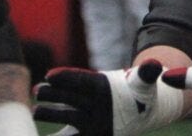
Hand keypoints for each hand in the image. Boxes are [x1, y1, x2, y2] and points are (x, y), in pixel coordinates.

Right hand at [33, 60, 183, 134]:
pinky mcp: (87, 133)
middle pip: (69, 96)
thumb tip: (155, 63)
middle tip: (39, 91)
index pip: (81, 80)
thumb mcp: (144, 82)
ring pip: (65, 115)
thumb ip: (147, 73)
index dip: (66, 77)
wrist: (140, 107)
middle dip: (53, 94)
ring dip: (50, 114)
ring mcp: (86, 118)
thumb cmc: (140, 91)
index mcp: (100, 85)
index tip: (51, 75)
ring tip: (35, 112)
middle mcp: (89, 101)